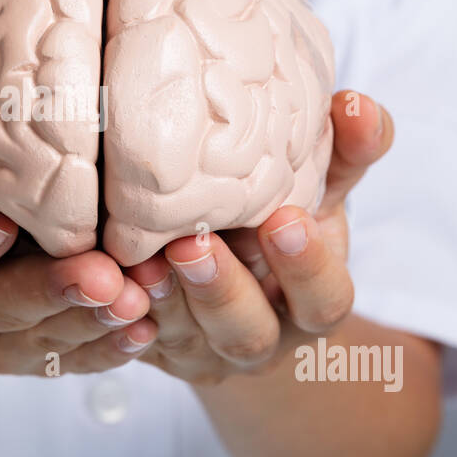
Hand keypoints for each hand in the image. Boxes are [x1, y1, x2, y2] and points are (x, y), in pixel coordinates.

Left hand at [124, 90, 392, 384]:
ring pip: (181, 339)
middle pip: (246, 332)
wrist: (228, 274)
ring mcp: (199, 350)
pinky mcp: (146, 347)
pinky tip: (98, 275)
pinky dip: (112, 310)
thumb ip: (343, 153)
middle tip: (193, 243)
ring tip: (140, 258)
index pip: (324, 301)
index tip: (284, 218)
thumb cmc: (277, 219)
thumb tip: (358, 106)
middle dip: (220, 289)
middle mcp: (259, 339)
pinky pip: (124, 342)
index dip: (307, 268)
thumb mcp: (315, 189)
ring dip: (161, 299)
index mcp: (310, 305)